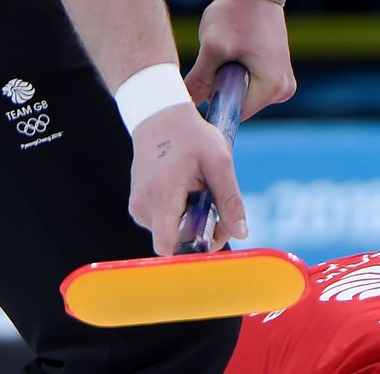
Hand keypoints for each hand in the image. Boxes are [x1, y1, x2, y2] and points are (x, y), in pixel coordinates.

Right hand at [128, 103, 246, 254]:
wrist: (159, 116)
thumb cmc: (191, 136)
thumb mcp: (219, 163)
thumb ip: (230, 201)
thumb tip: (241, 234)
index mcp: (161, 196)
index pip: (166, 245)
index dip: (192, 251)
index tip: (210, 239)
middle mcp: (143, 206)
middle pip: (176, 241)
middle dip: (201, 232)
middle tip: (215, 205)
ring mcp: (138, 206)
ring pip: (172, 233)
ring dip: (192, 221)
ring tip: (199, 192)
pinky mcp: (138, 205)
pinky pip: (164, 223)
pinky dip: (181, 214)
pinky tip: (187, 193)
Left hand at [187, 0, 295, 118]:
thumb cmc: (236, 15)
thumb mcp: (212, 48)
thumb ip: (199, 79)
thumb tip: (182, 103)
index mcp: (273, 88)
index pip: (237, 114)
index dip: (215, 104)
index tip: (203, 87)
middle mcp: (284, 91)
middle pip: (243, 106)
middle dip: (224, 90)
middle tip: (217, 63)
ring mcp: (285, 84)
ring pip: (246, 96)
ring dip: (231, 82)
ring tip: (229, 55)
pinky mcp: (280, 76)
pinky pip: (253, 86)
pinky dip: (239, 76)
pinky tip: (237, 55)